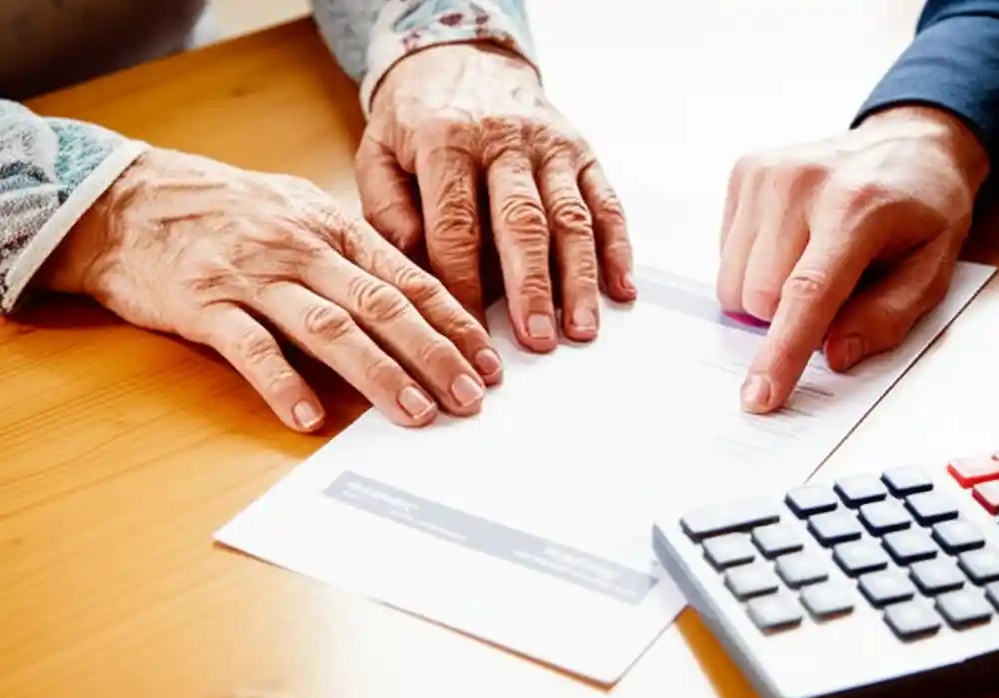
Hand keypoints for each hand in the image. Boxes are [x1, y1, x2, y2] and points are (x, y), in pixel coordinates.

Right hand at [38, 148, 501, 431]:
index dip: (455, 323)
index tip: (489, 363)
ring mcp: (253, 275)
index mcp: (333, 229)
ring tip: (415, 413)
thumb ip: (354, 256)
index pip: (410, 280)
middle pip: (381, 305)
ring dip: (378, 373)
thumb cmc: (225, 212)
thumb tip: (419, 300)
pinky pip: (249, 347)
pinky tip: (310, 418)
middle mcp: (301, 249)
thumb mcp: (301, 214)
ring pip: (328, 326)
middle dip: (433, 354)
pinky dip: (283, 383)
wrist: (126, 198)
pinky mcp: (202, 304)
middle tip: (469, 398)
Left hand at [357, 43, 635, 351]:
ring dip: (579, 278)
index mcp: (446, 140)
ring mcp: (549, 145)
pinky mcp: (581, 151)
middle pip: (522, 222)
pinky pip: (605, 202)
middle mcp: (503, 140)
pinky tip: (621, 289)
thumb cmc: (417, 118)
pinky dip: (617, 248)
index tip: (468, 333)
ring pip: (570, 217)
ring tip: (580, 328)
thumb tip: (414, 266)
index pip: (456, 225)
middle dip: (531, 287)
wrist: (462, 56)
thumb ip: (387, 211)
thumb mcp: (377, 153)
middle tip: (535, 340)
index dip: (463, 285)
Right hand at [718, 106, 989, 412]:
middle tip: (835, 293)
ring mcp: (767, 173)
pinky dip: (756, 267)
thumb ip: (887, 318)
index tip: (760, 397)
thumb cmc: (923, 210)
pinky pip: (727, 256)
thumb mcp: (932, 270)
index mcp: (857, 207)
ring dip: (769, 296)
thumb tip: (832, 355)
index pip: (806, 294)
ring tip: (812, 263)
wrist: (910, 141)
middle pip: (761, 297)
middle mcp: (802, 184)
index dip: (781, 353)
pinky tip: (793, 242)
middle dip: (790, 319)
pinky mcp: (745, 171)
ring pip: (734, 283)